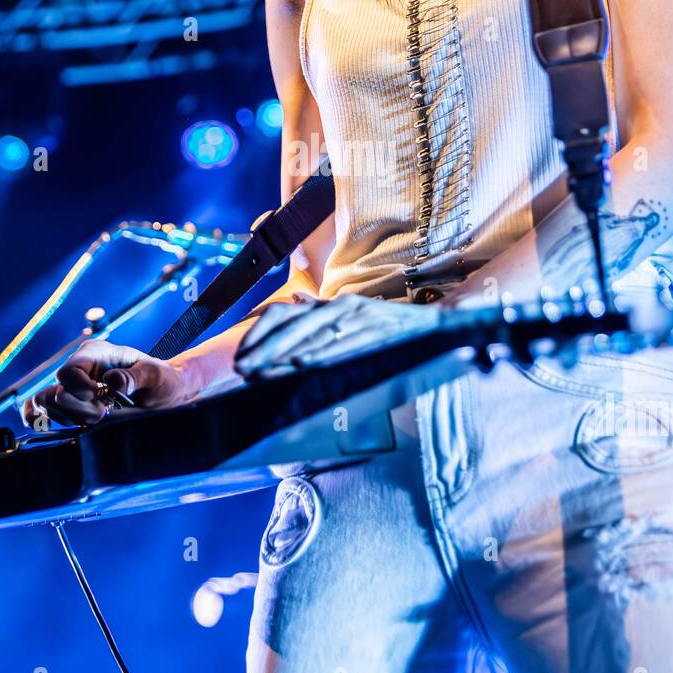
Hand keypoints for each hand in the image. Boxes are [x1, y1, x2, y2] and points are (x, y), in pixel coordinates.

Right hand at [22, 340, 186, 428]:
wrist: (162, 395)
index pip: (68, 373)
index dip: (81, 392)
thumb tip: (113, 381)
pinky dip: (43, 421)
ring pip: (45, 404)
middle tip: (104, 414)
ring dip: (70, 418)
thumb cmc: (160, 380)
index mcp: (94, 353)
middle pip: (54, 393)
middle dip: (79, 410)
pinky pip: (37, 411)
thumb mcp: (154, 376)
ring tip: (96, 419)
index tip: (103, 401)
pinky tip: (66, 426)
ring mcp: (70, 387)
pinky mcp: (67, 404)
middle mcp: (78, 368)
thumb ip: (135, 377)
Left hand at [234, 294, 438, 378]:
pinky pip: (341, 345)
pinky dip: (321, 355)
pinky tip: (302, 366)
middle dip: (264, 350)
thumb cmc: (383, 326)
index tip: (241, 356)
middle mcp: (337, 306)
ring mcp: (356, 317)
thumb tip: (296, 298)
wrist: (431, 324)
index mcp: (326, 305)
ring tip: (264, 373)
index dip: (258, 333)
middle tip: (243, 371)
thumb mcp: (348, 315)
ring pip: (313, 336)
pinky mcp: (374, 330)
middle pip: (292, 325)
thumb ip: (320, 310)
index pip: (281, 313)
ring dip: (285, 356)